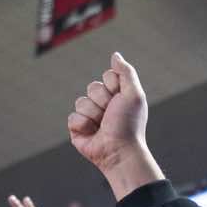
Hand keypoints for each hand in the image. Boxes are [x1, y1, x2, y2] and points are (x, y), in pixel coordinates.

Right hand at [68, 52, 161, 198]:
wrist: (120, 151)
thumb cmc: (130, 124)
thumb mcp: (134, 94)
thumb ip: (126, 72)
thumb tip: (115, 55)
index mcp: (117, 96)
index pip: (107, 76)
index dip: (114, 86)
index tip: (122, 100)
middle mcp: (103, 104)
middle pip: (92, 87)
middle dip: (103, 101)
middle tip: (112, 115)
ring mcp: (89, 116)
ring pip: (81, 101)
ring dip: (94, 114)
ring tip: (103, 126)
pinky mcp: (77, 129)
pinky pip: (72, 117)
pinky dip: (83, 125)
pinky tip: (93, 133)